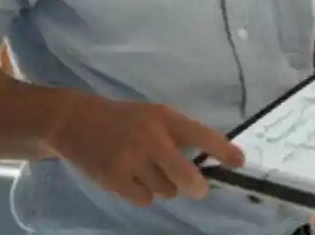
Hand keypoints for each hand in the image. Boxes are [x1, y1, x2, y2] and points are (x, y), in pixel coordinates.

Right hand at [43, 93, 243, 206]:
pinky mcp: (114, 178)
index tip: (239, 161)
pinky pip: (145, 199)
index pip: (200, 134)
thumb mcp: (153, 115)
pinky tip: (132, 179)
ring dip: (163, 186)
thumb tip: (207, 162)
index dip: (222, 149)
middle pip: (185, 175)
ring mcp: (131, 159)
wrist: (75, 121)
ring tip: (146, 171)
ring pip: (165, 189)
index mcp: (163, 118)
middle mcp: (150, 137)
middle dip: (196, 187)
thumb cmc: (123, 120)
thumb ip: (177, 134)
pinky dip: (143, 194)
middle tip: (198, 189)